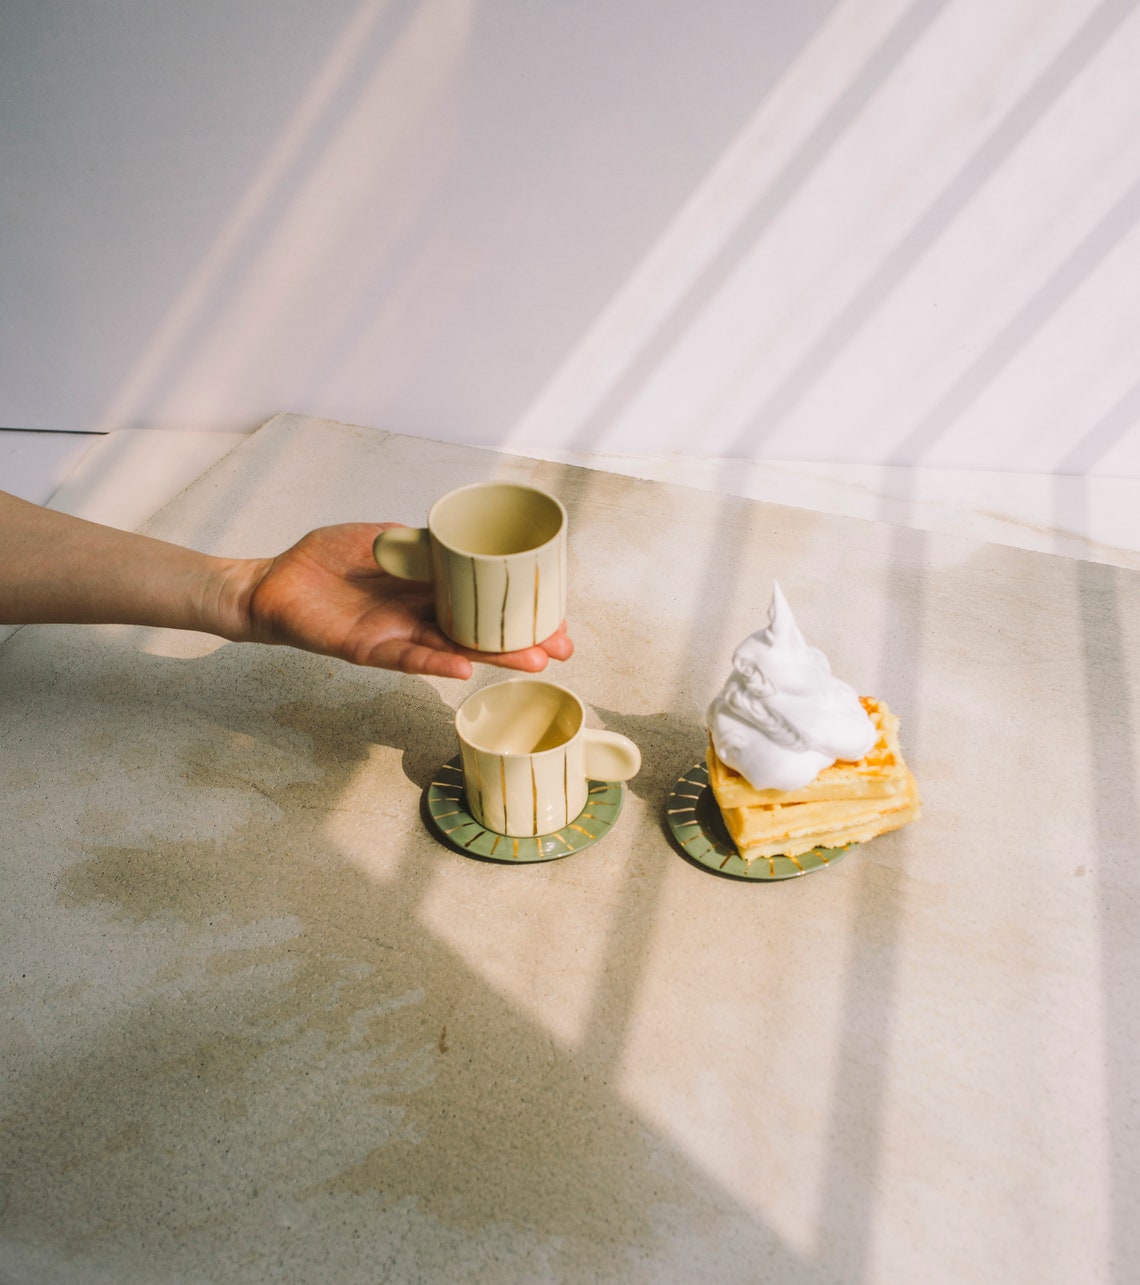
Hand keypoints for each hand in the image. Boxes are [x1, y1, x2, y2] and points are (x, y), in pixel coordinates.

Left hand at [237, 523, 573, 678]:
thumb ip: (423, 544)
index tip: (558, 616)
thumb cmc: (324, 559)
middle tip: (563, 648)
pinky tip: (465, 668)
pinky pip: (406, 658)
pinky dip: (434, 664)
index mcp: (429, 589)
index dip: (520, 610)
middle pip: (480, 632)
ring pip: (454, 649)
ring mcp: (397, 635)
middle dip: (523, 641)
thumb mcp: (386, 538)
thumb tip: (466, 537)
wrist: (272, 581)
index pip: (484, 601)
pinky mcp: (367, 648)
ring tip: (533, 661)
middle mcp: (420, 616)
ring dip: (492, 657)